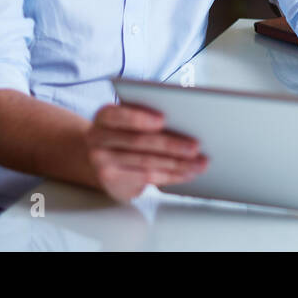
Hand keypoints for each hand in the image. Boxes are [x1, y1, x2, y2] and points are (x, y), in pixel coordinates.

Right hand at [84, 103, 207, 201]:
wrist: (99, 158)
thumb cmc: (125, 132)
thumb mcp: (128, 119)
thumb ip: (147, 116)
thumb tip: (185, 121)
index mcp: (104, 116)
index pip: (119, 115)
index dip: (140, 118)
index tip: (163, 119)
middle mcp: (98, 138)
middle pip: (138, 142)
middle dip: (171, 145)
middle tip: (196, 146)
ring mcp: (102, 162)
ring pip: (146, 163)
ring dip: (178, 164)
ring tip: (200, 163)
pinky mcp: (112, 181)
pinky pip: (147, 178)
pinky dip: (171, 176)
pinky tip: (188, 173)